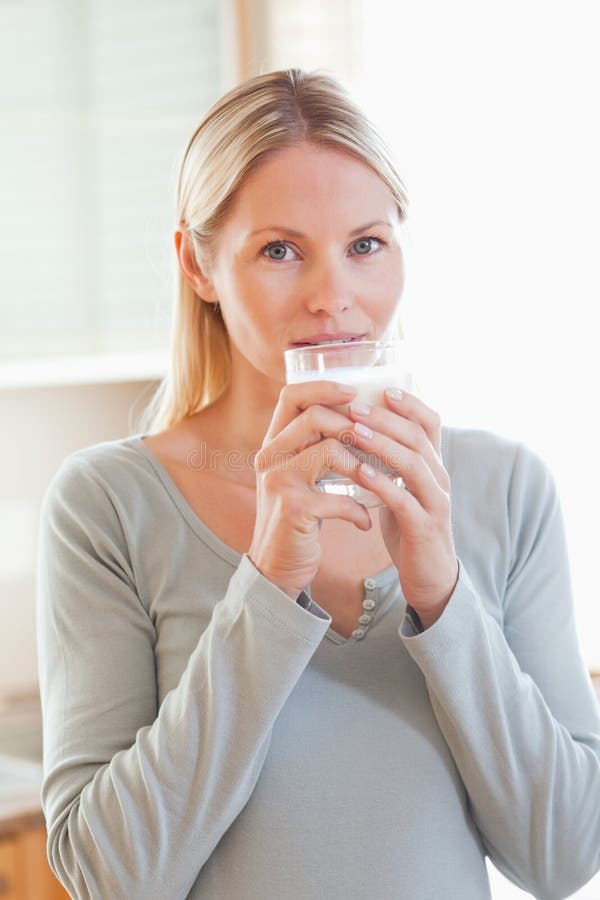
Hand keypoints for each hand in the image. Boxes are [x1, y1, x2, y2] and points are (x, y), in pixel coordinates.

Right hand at [248, 381, 371, 598]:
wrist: (276, 567)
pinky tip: (364, 522)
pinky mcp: (293, 509)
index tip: (354, 392)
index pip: (291, 396)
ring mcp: (278, 482)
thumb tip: (358, 418)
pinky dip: (358, 510)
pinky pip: (339, 497)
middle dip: (353, 426)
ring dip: (361, 466)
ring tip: (373, 482)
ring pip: (330, 450)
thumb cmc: (297, 519)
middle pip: (314, 416)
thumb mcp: (298, 477)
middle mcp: (269, 457)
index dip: (324, 387)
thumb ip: (313, 448)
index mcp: (272, 444)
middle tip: (375, 444)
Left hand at [348, 389, 458, 627]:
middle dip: (387, 418)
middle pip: (418, 437)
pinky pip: (403, 499)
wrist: (431, 580)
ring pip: (413, 464)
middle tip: (356, 405)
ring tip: (355, 430)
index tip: (384, 388)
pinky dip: (382, 483)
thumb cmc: (411, 531)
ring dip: (383, 444)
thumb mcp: (404, 491)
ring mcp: (435, 503)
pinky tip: (359, 472)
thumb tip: (364, 434)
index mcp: (434, 467)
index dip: (410, 404)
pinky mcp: (425, 528)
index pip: (431, 424)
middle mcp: (440, 479)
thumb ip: (392, 465)